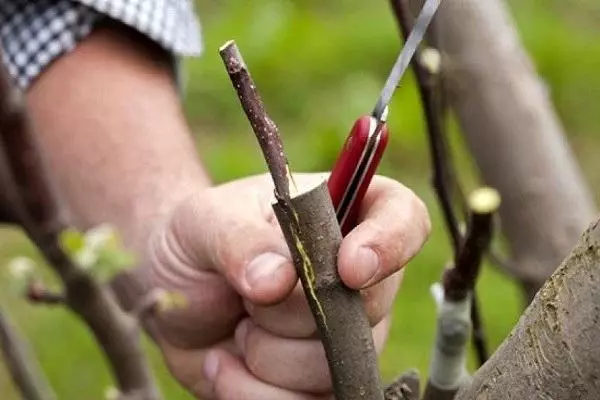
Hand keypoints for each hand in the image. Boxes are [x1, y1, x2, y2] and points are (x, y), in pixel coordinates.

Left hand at [146, 172, 430, 398]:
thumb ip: (240, 241)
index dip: (390, 245)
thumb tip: (277, 280)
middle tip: (247, 295)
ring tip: (237, 326)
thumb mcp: (205, 222)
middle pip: (367, 307)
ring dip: (266, 355)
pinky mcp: (318, 382)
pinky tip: (226, 363)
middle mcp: (357, 278)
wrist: (174, 292)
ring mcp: (343, 335)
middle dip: (292, 312)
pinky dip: (253, 392)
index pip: (404, 220)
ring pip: (333, 366)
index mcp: (344, 214)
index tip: (348, 268)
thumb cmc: (198, 240)